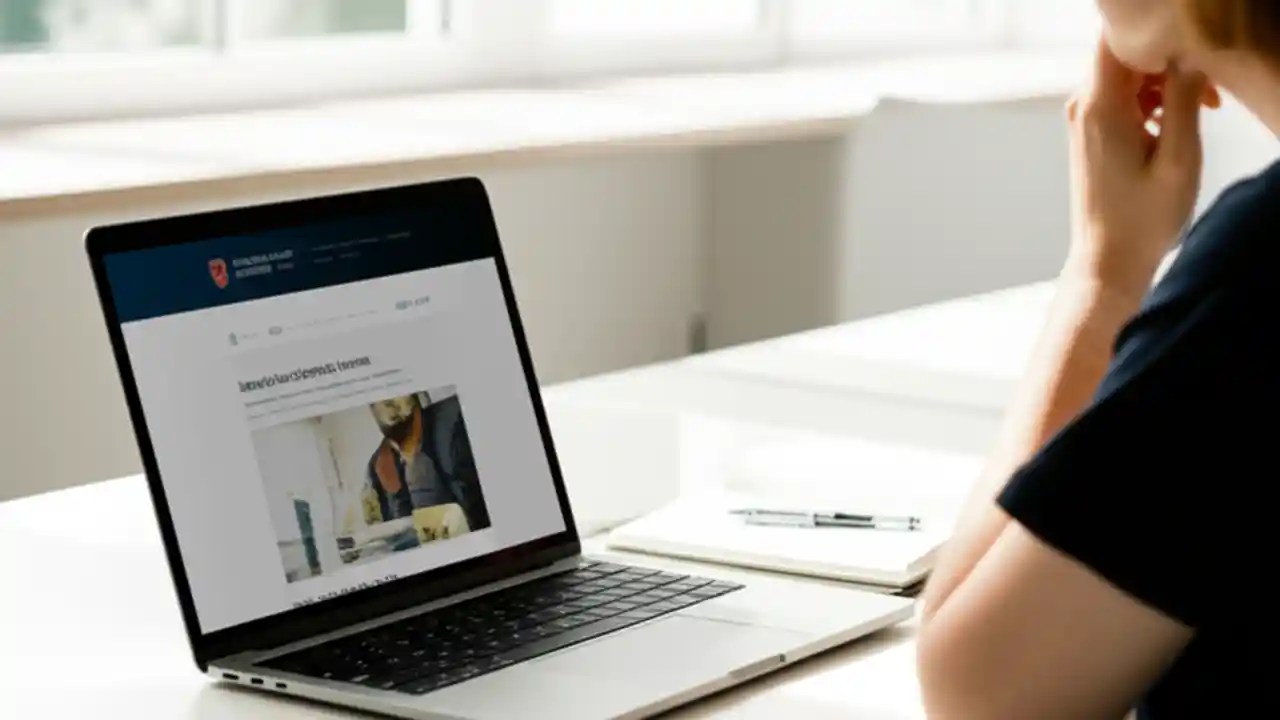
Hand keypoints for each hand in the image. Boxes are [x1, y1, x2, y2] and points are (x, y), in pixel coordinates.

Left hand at [1063, 39, 1218, 300]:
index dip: (1160, 39)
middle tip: (1208, 98)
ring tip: (1201, 114)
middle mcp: (1083, 105)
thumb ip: (1183, 99)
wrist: (1109, 259)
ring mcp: (1084, 117)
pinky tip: (1175, 126)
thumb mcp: (1179, 157)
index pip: (1118, 38)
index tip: (1193, 65)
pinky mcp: (1091, 129)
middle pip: (1128, 53)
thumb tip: (1188, 55)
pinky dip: (1153, 99)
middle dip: (1172, 63)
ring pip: (1130, 73)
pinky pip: (1124, 95)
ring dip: (1168, 83)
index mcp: (1100, 106)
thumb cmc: (1143, 218)